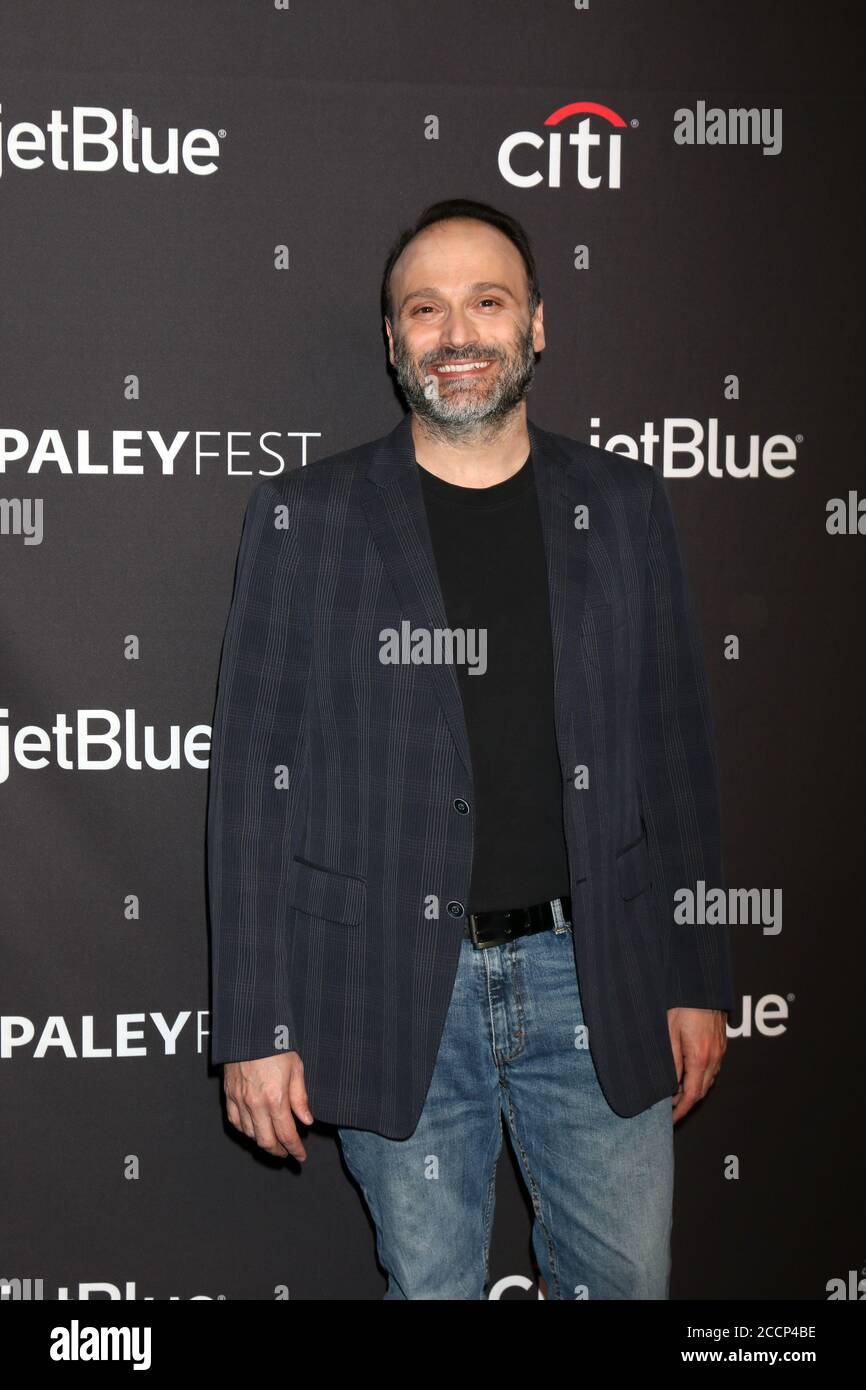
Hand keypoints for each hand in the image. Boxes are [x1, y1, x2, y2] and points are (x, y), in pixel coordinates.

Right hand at [224, 1052, 312, 1160]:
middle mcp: (256, 1104)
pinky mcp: (229, 1095)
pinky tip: (254, 1128)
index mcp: (276, 1098)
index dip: (295, 1150)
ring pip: (250, 1135)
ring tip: (273, 1140)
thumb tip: (306, 1120)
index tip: (301, 1156)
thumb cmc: (275, 1044)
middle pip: (266, 1142)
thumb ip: (300, 1098)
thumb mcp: (297, 1068)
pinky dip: (245, 1130)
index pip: (287, 1135)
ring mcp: (240, 1101)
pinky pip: (235, 1122)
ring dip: (263, 1142)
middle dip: (279, 1151)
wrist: (250, 1029)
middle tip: (288, 1152)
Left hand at [667, 1008, 726, 1122]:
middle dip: (687, 1104)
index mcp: (699, 1057)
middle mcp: (714, 1057)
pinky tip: (690, 1075)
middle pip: (702, 1091)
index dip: (681, 1110)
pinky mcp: (722, 1043)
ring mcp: (720, 1050)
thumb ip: (671, 1061)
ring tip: (677, 1094)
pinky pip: (713, 1068)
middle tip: (671, 1110)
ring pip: (709, 1080)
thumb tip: (670, 1085)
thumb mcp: (668, 1033)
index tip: (671, 1119)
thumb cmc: (682, 1004)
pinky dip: (702, 1077)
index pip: (691, 1094)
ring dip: (695, 1090)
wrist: (701, 985)